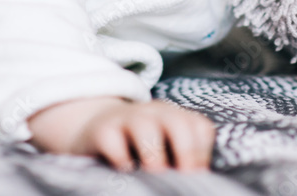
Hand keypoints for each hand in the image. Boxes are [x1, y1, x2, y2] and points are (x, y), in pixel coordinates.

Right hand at [27, 96, 214, 171]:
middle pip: (178, 123)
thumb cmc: (137, 145)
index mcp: (174, 117)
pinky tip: (125, 172)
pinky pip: (112, 140)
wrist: (94, 126)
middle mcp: (154, 114)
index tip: (198, 174)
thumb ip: (180, 157)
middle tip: (183, 176)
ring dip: (154, 153)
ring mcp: (126, 119)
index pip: (199, 127)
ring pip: (145, 127)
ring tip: (155, 174)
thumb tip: (197, 183)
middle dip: (185, 151)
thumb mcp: (163, 144)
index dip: (201, 152)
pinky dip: (121, 158)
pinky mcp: (102, 131)